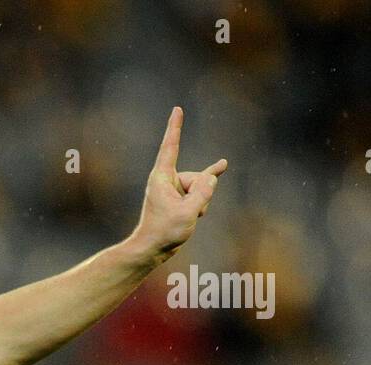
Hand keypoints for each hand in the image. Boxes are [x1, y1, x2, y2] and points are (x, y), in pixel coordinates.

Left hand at [128, 106, 226, 264]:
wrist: (152, 249)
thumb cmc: (164, 231)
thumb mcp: (189, 212)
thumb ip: (204, 192)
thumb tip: (212, 177)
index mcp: (162, 177)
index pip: (171, 146)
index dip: (175, 127)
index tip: (177, 109)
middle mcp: (167, 180)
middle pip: (197, 177)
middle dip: (200, 195)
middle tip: (180, 214)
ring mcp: (173, 189)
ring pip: (200, 189)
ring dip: (200, 204)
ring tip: (184, 219)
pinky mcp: (179, 198)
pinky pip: (199, 195)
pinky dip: (202, 201)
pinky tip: (219, 171)